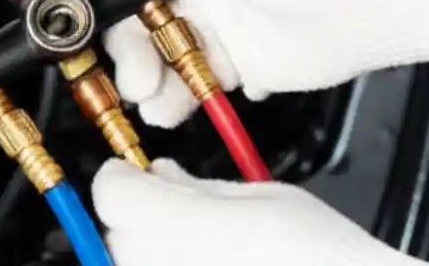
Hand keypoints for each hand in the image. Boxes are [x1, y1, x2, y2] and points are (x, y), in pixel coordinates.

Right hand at [23, 0, 428, 127]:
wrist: (377, 6)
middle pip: (118, 7)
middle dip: (113, 42)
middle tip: (128, 69)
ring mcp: (204, 14)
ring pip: (144, 50)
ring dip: (141, 75)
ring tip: (156, 95)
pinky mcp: (223, 55)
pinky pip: (178, 78)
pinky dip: (171, 96)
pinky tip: (178, 103)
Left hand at [93, 158, 428, 265]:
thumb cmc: (318, 254)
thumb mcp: (261, 197)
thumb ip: (197, 186)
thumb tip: (161, 174)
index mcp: (170, 224)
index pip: (110, 192)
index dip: (124, 175)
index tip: (137, 172)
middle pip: (117, 232)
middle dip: (140, 213)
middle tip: (178, 205)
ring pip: (133, 262)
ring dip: (152, 249)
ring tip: (200, 243)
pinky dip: (172, 265)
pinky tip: (207, 262)